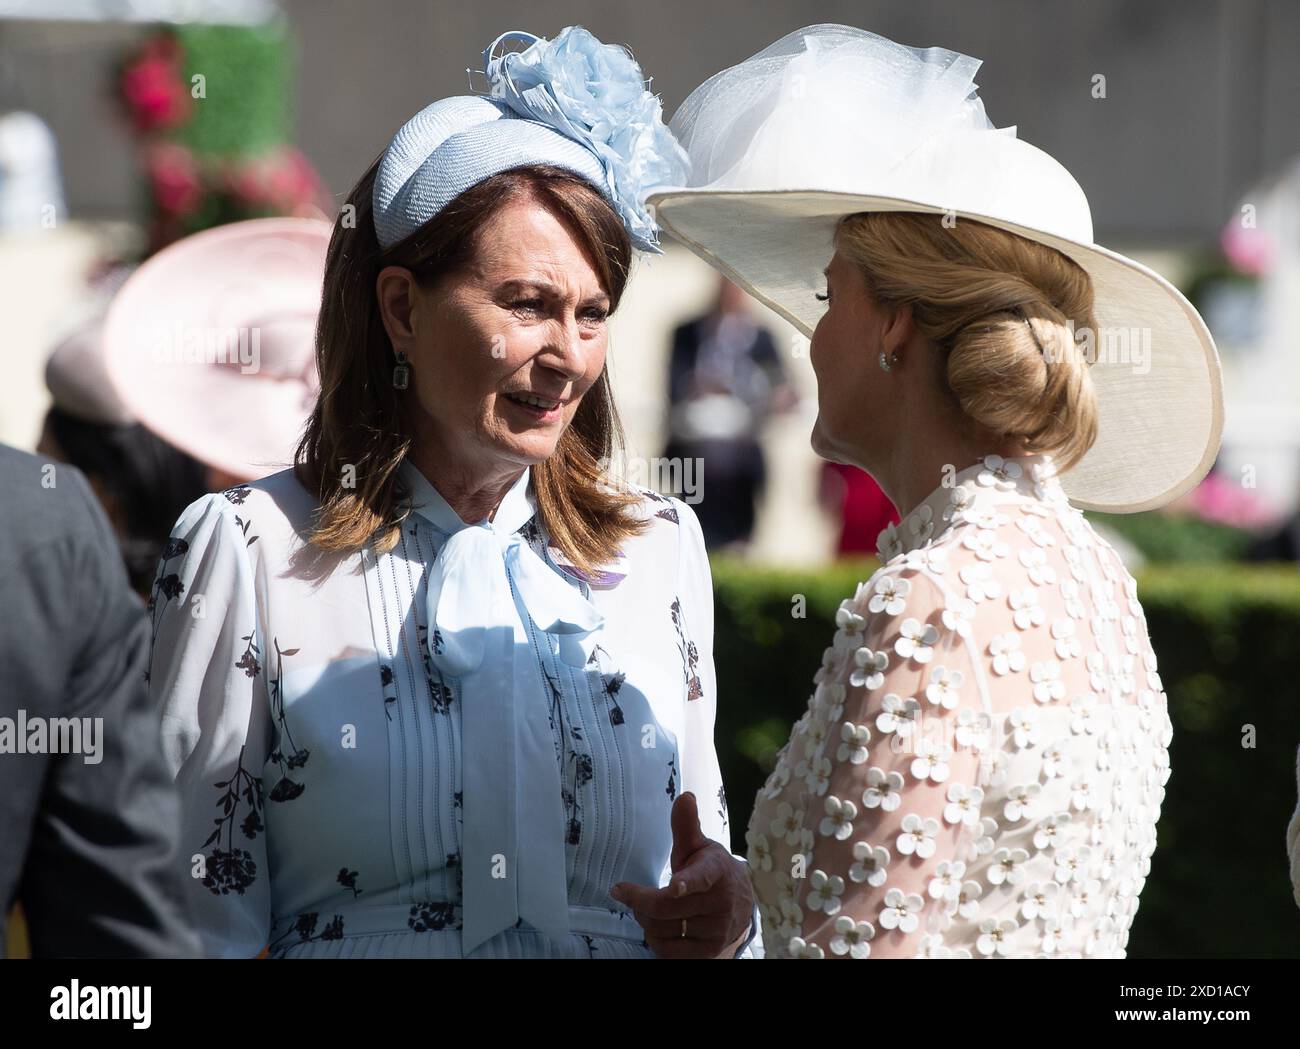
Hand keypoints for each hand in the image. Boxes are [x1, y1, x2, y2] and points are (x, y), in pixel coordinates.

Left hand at [609, 791, 754, 957]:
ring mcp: (716, 929)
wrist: (740, 904)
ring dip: (645, 921)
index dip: (687, 882)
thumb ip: (686, 826)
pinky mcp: (709, 952)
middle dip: (638, 901)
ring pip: (662, 930)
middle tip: (628, 893)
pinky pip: (668, 952)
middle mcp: (720, 901)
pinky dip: (655, 941)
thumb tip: (684, 796)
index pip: (701, 876)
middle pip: (665, 907)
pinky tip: (658, 928)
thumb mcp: (699, 847)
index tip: (675, 886)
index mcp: (716, 870)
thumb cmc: (710, 870)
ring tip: (647, 910)